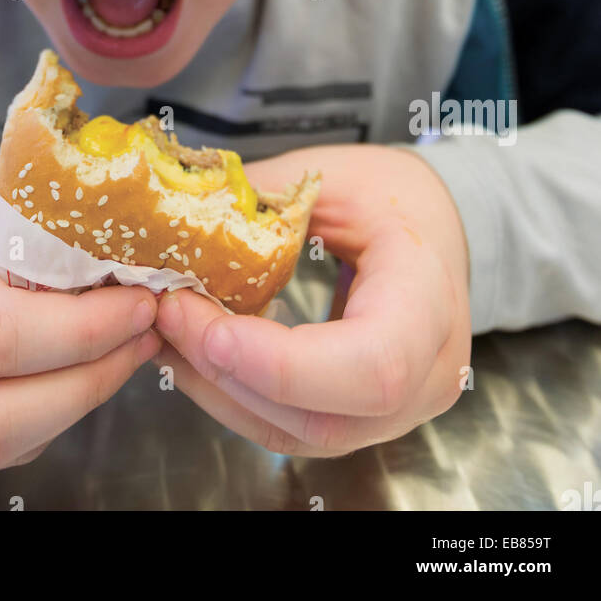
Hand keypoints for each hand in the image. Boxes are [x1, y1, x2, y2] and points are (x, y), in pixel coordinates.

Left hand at [151, 143, 470, 456]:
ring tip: (169, 333)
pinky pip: (296, 426)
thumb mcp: (333, 174)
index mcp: (429, 300)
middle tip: (169, 313)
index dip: (281, 364)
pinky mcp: (367, 415)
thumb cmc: (395, 196)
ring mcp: (402, 406)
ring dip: (221, 391)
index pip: (369, 366)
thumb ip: (259, 198)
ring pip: (301, 434)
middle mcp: (427, 372)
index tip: (206, 327)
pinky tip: (197, 354)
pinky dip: (237, 395)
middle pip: (324, 416)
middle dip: (229, 374)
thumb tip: (173, 212)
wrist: (440, 223)